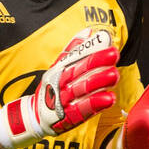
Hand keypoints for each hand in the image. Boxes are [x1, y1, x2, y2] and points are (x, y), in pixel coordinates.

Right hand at [0, 29, 118, 148]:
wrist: (34, 116)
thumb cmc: (51, 89)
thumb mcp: (58, 68)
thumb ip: (73, 50)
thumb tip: (88, 31)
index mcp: (58, 70)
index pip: (74, 56)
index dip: (90, 47)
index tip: (106, 39)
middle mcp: (59, 83)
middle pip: (78, 70)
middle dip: (96, 62)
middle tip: (114, 54)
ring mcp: (62, 101)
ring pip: (80, 89)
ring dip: (98, 82)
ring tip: (114, 75)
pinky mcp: (67, 117)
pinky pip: (81, 110)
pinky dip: (94, 104)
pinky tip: (109, 98)